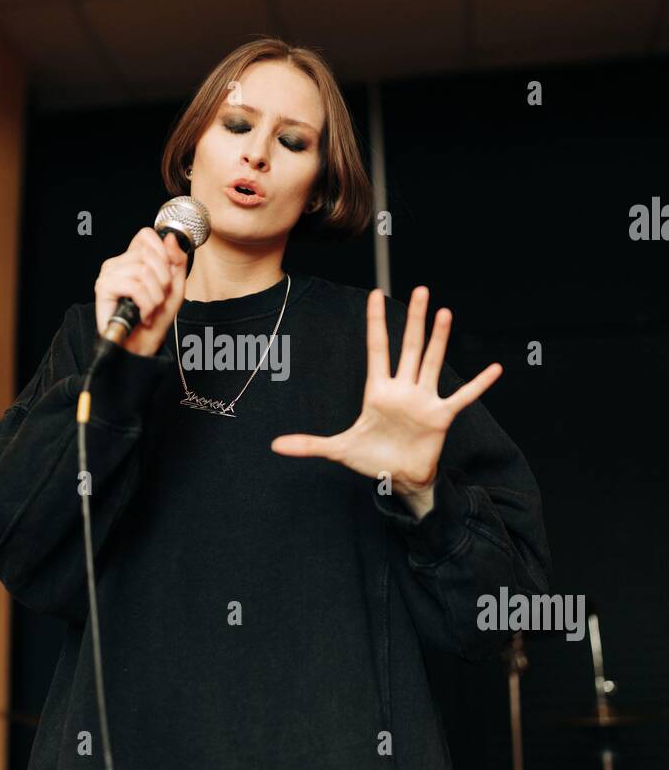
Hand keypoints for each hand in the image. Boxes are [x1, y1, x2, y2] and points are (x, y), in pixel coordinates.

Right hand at [94, 228, 187, 355]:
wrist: (141, 345)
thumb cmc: (156, 317)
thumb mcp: (175, 286)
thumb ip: (177, 261)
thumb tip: (170, 238)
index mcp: (133, 258)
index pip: (146, 236)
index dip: (163, 254)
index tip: (166, 277)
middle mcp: (118, 263)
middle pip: (149, 255)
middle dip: (163, 281)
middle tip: (159, 299)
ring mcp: (109, 274)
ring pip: (144, 271)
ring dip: (156, 296)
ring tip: (151, 309)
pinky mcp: (104, 287)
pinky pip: (135, 286)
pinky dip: (146, 304)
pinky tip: (143, 315)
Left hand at [270, 286, 502, 502]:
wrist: (399, 480)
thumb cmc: (372, 459)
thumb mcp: (338, 450)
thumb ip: (309, 444)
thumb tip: (275, 446)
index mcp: (378, 391)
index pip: (377, 349)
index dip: (376, 323)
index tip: (376, 294)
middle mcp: (403, 389)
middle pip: (410, 347)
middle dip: (414, 320)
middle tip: (421, 289)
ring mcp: (423, 400)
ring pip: (433, 362)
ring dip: (440, 339)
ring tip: (445, 312)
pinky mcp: (440, 417)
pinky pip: (463, 397)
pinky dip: (479, 385)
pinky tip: (494, 369)